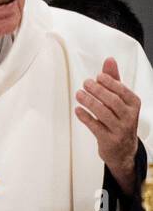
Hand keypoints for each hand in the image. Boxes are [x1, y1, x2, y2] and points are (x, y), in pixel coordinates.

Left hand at [75, 57, 140, 195]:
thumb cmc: (119, 119)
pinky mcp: (109, 140)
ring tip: (79, 94)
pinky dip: (86, 117)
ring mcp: (119, 130)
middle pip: (113, 101)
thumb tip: (109, 60)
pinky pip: (96, 127)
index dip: (110, 83)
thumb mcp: (120, 99)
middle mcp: (129, 117)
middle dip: (98, 91)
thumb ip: (114, 80)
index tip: (97, 76)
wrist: (123, 150)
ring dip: (90, 102)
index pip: (123, 91)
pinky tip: (78, 110)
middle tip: (85, 83)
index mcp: (133, 104)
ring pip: (104, 114)